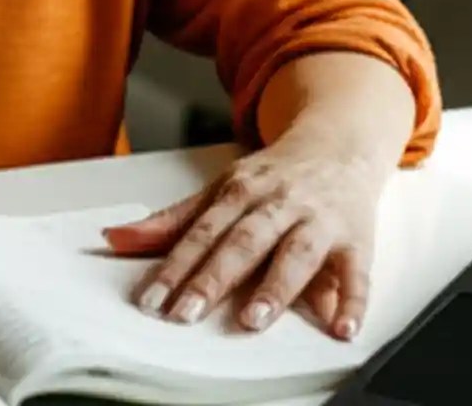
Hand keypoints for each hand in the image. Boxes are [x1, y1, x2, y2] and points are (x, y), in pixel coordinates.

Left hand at [103, 135, 391, 339]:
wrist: (340, 143)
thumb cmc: (274, 176)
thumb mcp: (220, 189)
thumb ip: (171, 220)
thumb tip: (114, 238)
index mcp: (241, 191)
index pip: (201, 232)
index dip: (174, 266)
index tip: (152, 299)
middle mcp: (278, 204)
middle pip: (243, 242)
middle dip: (213, 278)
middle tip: (186, 313)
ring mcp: (319, 220)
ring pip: (296, 253)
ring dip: (277, 287)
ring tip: (254, 320)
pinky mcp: (356, 239)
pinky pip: (357, 272)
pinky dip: (353, 300)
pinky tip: (341, 327)